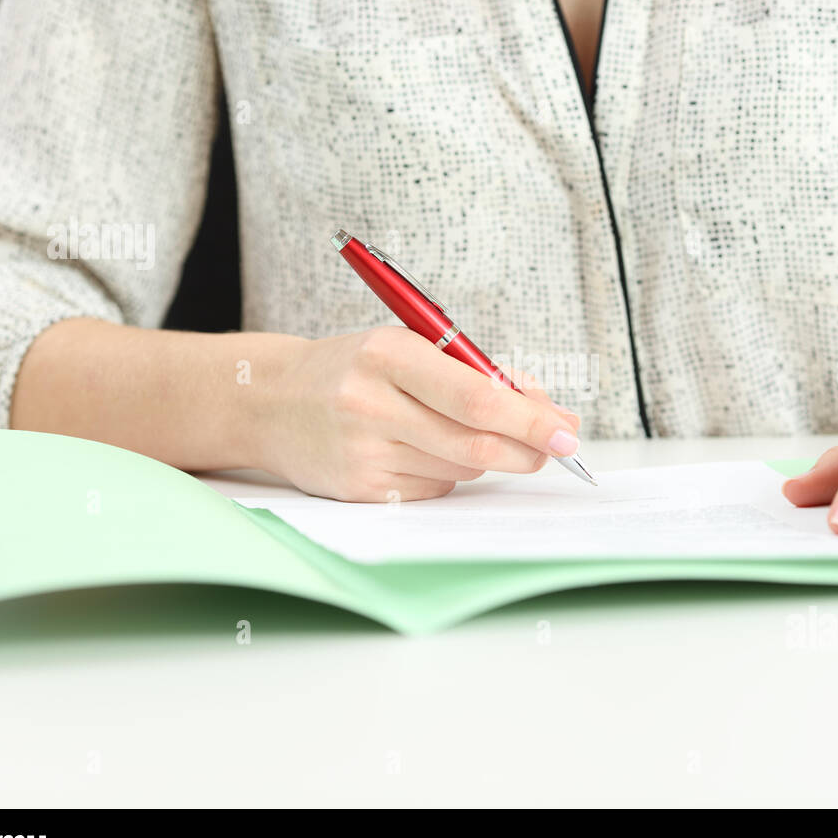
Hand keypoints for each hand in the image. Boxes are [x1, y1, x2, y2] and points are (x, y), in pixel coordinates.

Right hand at [259, 327, 581, 500]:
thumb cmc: (355, 369)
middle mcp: (371, 403)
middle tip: (552, 448)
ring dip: (483, 456)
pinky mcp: (359, 489)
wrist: (270, 401)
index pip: (477, 397)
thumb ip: (475, 373)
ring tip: (455, 430)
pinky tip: (418, 450)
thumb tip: (545, 410)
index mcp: (389, 354)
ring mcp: (362, 451)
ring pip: (461, 468)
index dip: (531, 419)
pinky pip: (433, 488)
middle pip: (475, 442)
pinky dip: (446, 473)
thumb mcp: (409, 348)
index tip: (566, 430)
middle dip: (526, 449)